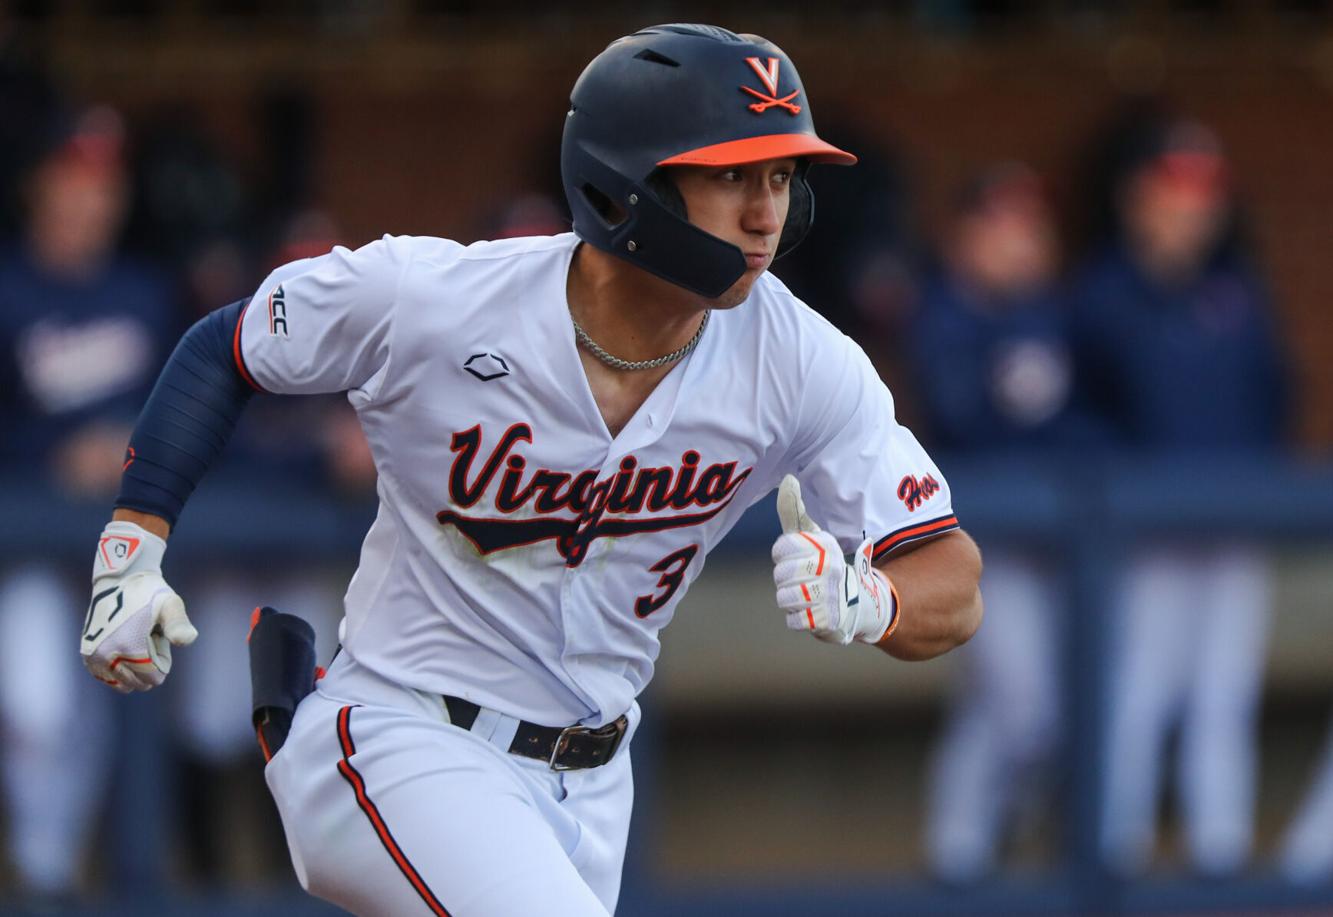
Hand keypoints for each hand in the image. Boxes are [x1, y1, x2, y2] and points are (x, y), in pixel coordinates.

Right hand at [82, 521, 196, 691]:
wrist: (119, 580)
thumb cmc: (150, 592)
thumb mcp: (170, 605)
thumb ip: (179, 624)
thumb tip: (187, 640)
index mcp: (128, 647)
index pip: (153, 678)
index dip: (162, 658)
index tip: (156, 635)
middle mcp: (107, 656)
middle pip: (139, 683)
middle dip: (148, 665)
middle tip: (145, 636)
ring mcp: (94, 657)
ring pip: (124, 684)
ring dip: (134, 668)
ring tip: (134, 640)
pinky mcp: (87, 656)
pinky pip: (109, 679)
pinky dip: (120, 671)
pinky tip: (123, 648)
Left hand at [770, 475, 897, 644]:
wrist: (858, 603)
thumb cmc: (824, 565)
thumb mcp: (812, 537)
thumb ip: (794, 511)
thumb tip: (788, 479)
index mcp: (824, 544)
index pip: (782, 547)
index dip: (782, 556)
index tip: (795, 558)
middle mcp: (830, 567)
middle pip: (780, 575)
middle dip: (785, 581)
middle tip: (802, 580)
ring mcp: (830, 594)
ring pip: (784, 598)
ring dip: (790, 600)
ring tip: (806, 596)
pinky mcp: (827, 620)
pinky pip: (793, 620)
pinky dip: (797, 618)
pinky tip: (810, 612)